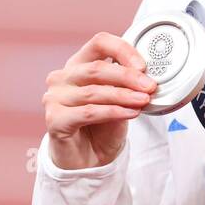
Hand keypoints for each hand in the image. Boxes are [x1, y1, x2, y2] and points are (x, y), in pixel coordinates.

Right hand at [42, 32, 158, 169]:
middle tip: (149, 86)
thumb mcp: (120, 101)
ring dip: (123, 96)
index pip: (99, 43)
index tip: (143, 66)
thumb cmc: (102, 127)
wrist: (88, 160)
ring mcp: (54, 97)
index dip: (122, 50)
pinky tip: (130, 114)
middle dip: (128, 77)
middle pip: (96, 68)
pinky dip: (113, 112)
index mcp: (79, 64)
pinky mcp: (54, 118)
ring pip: (94, 91)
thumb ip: (127, 87)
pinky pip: (88, 112)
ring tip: (143, 101)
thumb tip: (146, 79)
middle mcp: (62, 77)